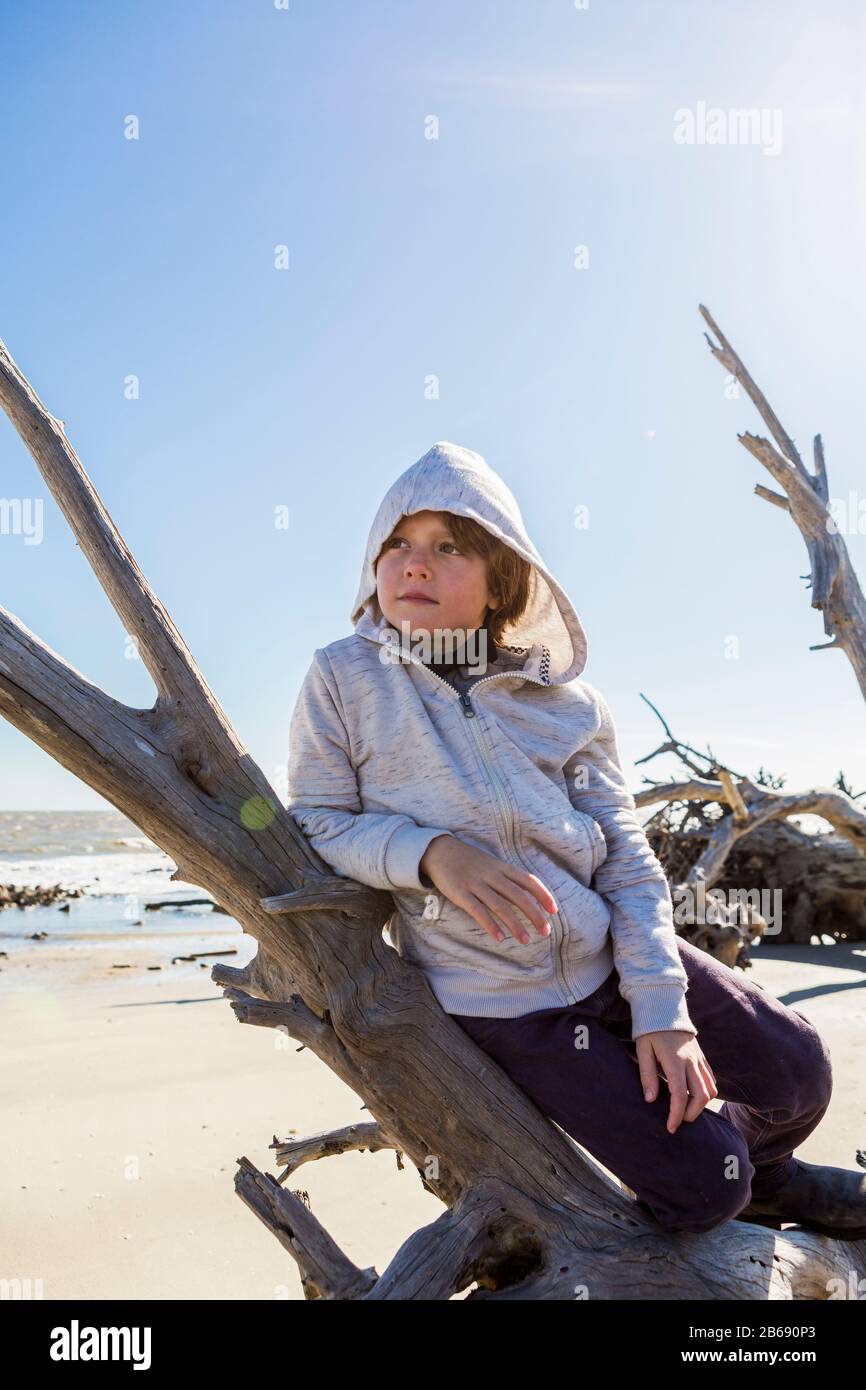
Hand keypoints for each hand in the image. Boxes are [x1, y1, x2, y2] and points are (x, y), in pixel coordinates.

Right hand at [419, 835, 556, 944]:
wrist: (439, 851)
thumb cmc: (469, 860)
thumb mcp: (491, 863)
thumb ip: (507, 876)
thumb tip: (528, 895)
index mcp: (501, 867)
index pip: (528, 880)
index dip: (543, 895)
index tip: (554, 911)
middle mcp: (491, 875)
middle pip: (518, 896)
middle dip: (534, 914)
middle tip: (545, 931)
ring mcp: (475, 884)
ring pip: (500, 905)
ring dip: (514, 924)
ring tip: (525, 940)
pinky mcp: (460, 893)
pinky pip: (478, 911)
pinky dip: (490, 924)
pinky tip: (499, 938)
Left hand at [635, 1030, 717, 1134]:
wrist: (665, 1008)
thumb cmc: (650, 1031)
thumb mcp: (643, 1050)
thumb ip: (647, 1075)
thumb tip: (650, 1100)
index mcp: (675, 1060)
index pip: (679, 1094)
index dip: (676, 1114)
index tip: (670, 1128)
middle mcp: (691, 1061)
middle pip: (701, 1096)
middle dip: (692, 1114)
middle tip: (678, 1121)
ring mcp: (699, 1059)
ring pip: (711, 1089)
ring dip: (701, 1105)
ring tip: (686, 1111)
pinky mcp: (702, 1057)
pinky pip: (711, 1079)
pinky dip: (706, 1092)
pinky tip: (694, 1097)